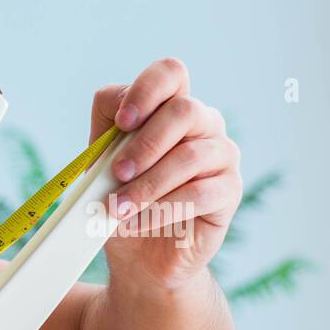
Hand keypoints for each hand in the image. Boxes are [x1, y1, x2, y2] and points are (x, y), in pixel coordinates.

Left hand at [90, 57, 241, 290]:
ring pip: (190, 156)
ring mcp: (222, 156)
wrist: (138, 255)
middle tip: (116, 174)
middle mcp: (203, 125)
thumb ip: (107, 137)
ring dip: (147, 185)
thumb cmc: (120, 202)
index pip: (170, 74)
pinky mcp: (229, 191)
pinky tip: (137, 223)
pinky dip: (161, 210)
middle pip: (184, 110)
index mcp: (170, 109)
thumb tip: (118, 115)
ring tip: (117, 210)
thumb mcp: (100, 168)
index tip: (122, 122)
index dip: (146, 90)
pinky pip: (200, 193)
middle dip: (144, 145)